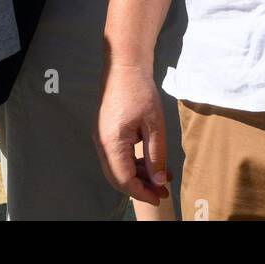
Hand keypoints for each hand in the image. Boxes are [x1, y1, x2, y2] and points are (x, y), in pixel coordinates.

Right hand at [95, 63, 170, 204]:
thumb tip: (159, 181)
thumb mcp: (154, 125)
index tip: (160, 196)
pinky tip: (150, 160)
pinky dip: (133, 162)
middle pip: (118, 178)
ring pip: (117, 168)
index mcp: (111, 143)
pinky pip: (117, 156)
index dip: (142, 192)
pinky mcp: (105, 132)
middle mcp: (101, 144)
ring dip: (138, 175)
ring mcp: (101, 138)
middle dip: (141, 187)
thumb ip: (155, 155)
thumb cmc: (140, 91)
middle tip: (163, 190)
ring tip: (162, 175)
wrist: (125, 66)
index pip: (124, 180)